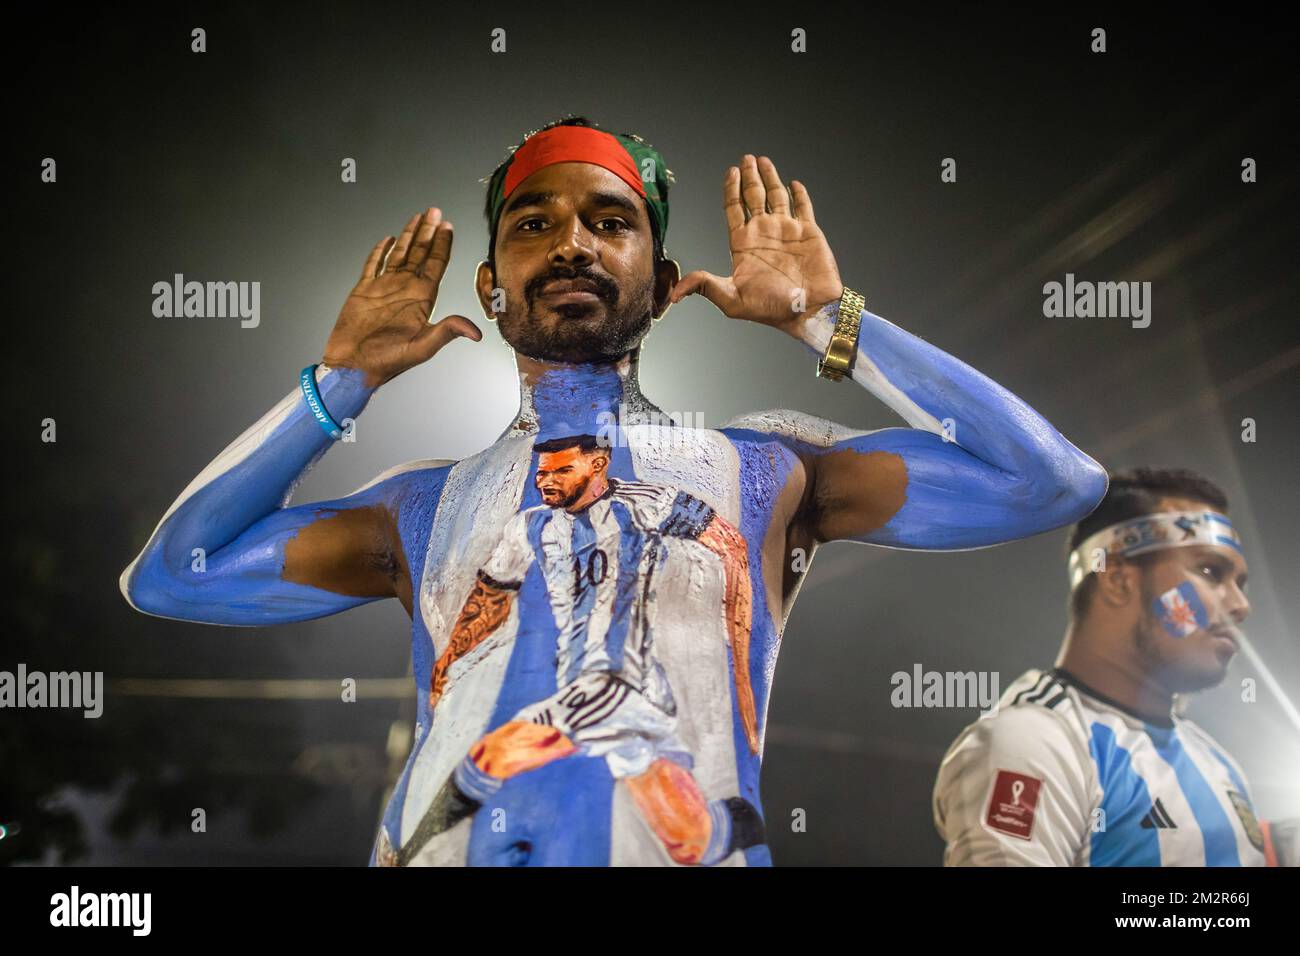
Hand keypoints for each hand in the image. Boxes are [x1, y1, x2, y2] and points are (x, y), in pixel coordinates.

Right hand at [323, 207, 481, 387]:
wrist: (353, 365)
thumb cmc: (387, 362)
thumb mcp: (422, 347)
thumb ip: (447, 332)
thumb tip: (476, 333)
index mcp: (421, 299)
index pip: (436, 265)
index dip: (443, 245)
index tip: (449, 226)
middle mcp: (405, 289)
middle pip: (420, 253)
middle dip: (428, 231)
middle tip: (435, 211)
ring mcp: (384, 288)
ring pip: (399, 254)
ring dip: (409, 235)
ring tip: (417, 216)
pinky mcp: (364, 290)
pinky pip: (373, 264)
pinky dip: (380, 251)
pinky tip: (389, 239)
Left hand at [669, 155, 842, 335]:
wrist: (809, 311)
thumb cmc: (771, 309)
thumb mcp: (732, 300)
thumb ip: (705, 287)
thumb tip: (675, 293)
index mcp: (744, 244)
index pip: (734, 208)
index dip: (731, 189)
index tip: (730, 171)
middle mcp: (764, 233)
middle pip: (753, 197)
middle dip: (749, 177)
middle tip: (746, 159)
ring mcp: (786, 231)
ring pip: (776, 196)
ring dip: (770, 178)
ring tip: (763, 161)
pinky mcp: (809, 233)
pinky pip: (803, 208)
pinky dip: (799, 194)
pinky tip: (794, 183)